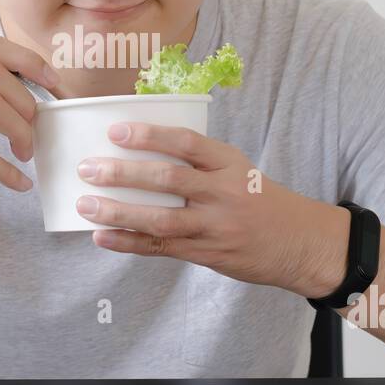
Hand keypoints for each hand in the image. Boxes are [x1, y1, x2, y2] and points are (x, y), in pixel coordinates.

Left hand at [75, 122, 345, 297]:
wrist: (298, 243)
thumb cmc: (260, 199)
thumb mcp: (237, 168)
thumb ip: (199, 160)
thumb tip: (141, 148)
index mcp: (228, 163)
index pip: (186, 143)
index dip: (149, 135)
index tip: (115, 131)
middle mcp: (222, 193)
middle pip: (167, 180)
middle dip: (122, 174)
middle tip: (88, 168)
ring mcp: (214, 226)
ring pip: (160, 219)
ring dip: (118, 212)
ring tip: (86, 205)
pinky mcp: (207, 253)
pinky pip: (162, 248)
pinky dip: (129, 243)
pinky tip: (102, 237)